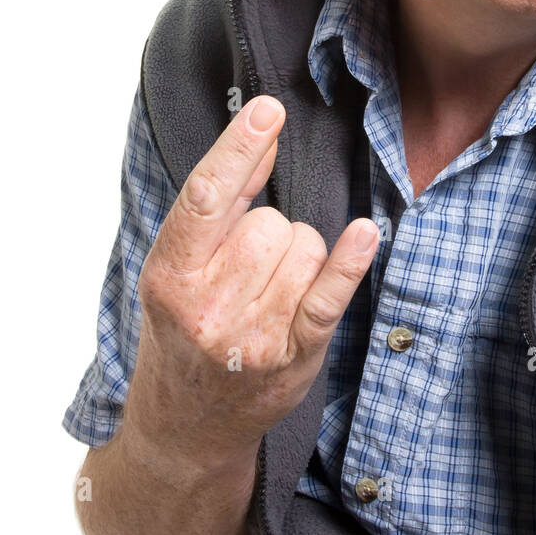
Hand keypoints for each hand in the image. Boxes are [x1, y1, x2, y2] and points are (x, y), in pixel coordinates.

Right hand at [128, 95, 379, 466]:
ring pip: (304, 247)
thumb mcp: (180, 266)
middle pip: (270, 222)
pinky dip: (349, 263)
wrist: (186, 424)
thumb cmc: (184, 330)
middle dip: (270, 230)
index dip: (238, 149)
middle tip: (248, 270)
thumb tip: (261, 136)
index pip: (205, 198)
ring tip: (270, 290)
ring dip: (300, 257)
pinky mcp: (292, 357)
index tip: (268, 110)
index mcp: (169, 274)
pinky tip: (366, 235)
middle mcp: (206, 307)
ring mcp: (250, 336)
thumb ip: (221, 202)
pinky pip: (328, 295)